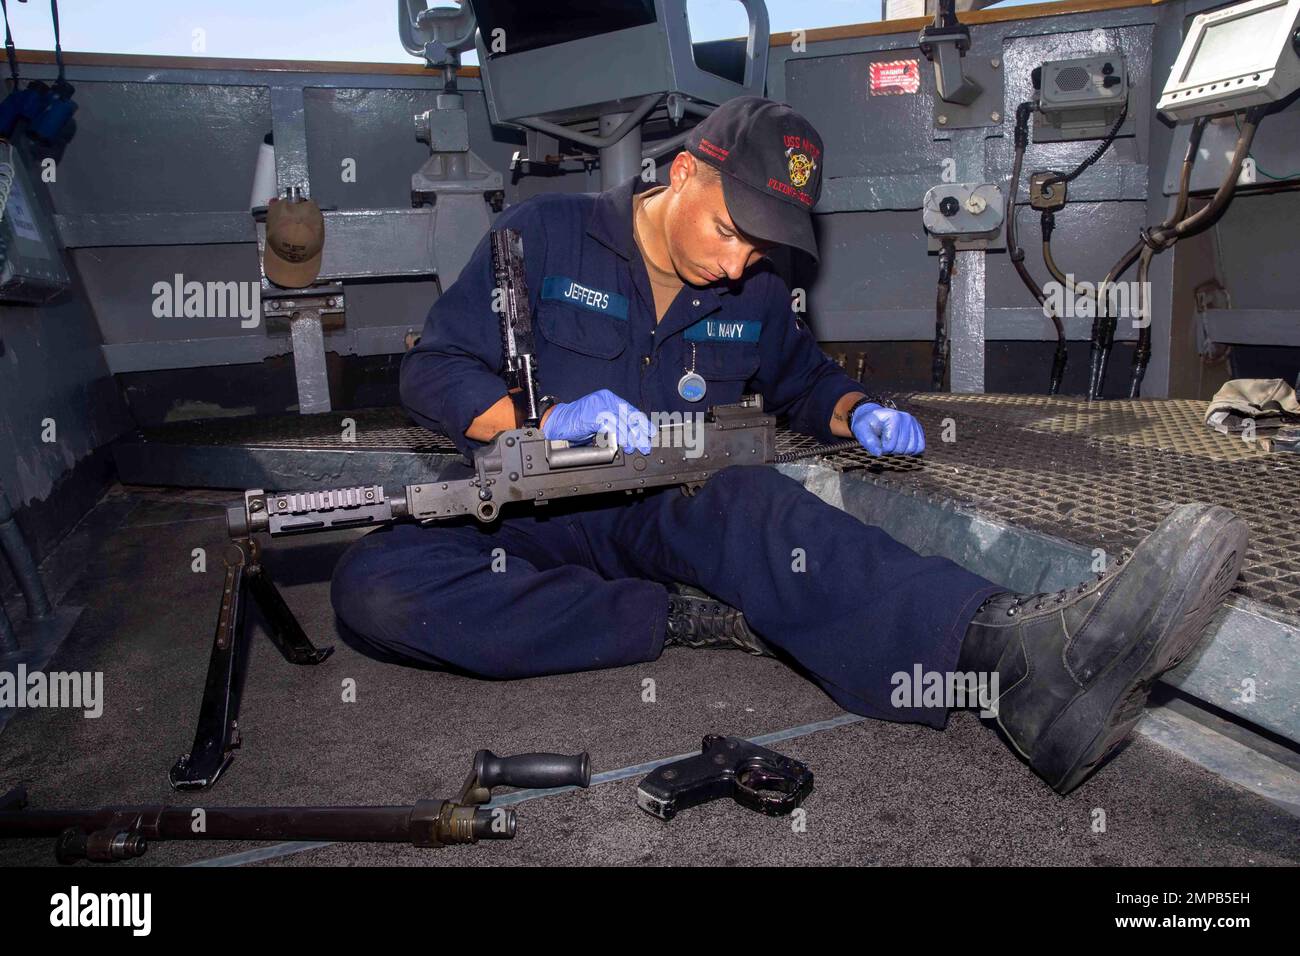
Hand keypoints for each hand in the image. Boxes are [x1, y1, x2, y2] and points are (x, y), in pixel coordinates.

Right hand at [541, 388, 656, 454]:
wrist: (558, 422)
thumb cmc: (578, 422)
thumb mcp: (601, 419)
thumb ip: (615, 422)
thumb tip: (633, 434)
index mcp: (610, 398)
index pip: (631, 410)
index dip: (642, 423)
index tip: (650, 433)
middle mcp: (605, 399)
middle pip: (628, 417)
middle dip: (638, 433)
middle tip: (644, 446)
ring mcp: (598, 406)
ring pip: (620, 423)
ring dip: (628, 438)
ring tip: (632, 448)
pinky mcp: (591, 415)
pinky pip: (608, 427)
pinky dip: (615, 438)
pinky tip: (619, 445)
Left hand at [850, 403, 924, 455]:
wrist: (875, 418)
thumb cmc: (867, 424)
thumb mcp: (861, 430)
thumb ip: (868, 441)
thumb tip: (879, 453)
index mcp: (893, 417)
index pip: (890, 445)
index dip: (881, 448)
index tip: (877, 440)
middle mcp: (907, 418)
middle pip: (901, 448)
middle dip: (890, 450)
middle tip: (884, 442)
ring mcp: (914, 423)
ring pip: (912, 449)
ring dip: (900, 451)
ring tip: (892, 442)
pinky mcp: (918, 430)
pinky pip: (919, 447)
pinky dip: (910, 450)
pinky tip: (901, 444)